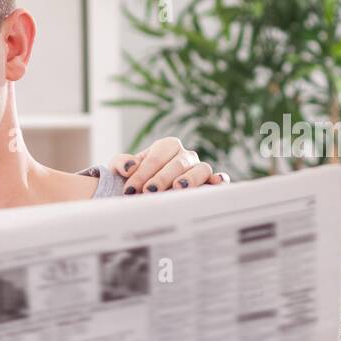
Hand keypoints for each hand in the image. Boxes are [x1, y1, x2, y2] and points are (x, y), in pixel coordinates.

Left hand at [111, 137, 228, 193]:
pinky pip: (218, 179)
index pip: (156, 156)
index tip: (130, 189)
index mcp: (166, 146)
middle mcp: (185, 156)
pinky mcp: (208, 184)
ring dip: (190, 179)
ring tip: (177, 188)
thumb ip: (120, 163)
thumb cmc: (134, 179)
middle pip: (178, 163)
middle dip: (163, 177)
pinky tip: (217, 183)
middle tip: (149, 191)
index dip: (143, 172)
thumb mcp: (121, 169)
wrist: (143, 194)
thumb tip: (129, 167)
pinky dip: (219, 180)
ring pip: (201, 169)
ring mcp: (199, 169)